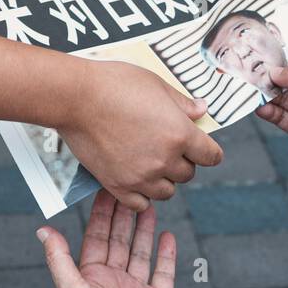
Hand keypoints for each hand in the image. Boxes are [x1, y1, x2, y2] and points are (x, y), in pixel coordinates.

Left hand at [38, 190, 176, 287]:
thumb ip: (59, 260)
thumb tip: (43, 231)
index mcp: (91, 278)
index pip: (96, 238)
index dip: (101, 214)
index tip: (105, 191)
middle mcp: (113, 283)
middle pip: (120, 241)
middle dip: (124, 215)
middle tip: (130, 191)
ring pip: (141, 254)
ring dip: (145, 230)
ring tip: (150, 208)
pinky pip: (164, 274)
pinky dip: (167, 255)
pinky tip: (168, 237)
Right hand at [57, 60, 221, 211]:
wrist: (76, 97)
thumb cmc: (115, 84)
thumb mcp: (156, 84)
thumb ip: (182, 103)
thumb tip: (202, 110)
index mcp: (180, 134)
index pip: (211, 156)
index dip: (208, 150)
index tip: (201, 147)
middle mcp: (164, 160)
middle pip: (188, 174)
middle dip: (182, 161)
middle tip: (166, 146)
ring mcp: (140, 176)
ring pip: (166, 192)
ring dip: (163, 179)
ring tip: (149, 162)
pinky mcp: (117, 185)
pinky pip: (140, 204)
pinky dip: (141, 195)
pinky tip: (135, 178)